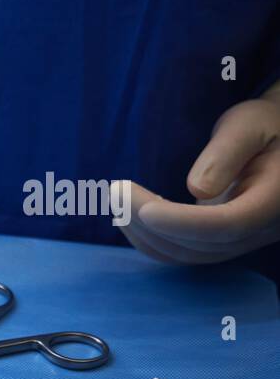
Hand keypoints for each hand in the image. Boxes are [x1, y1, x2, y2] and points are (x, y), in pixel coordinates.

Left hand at [121, 87, 279, 262]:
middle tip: (115, 191)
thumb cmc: (263, 125)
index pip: (227, 224)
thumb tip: (197, 190)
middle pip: (200, 243)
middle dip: (150, 222)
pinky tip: (127, 215)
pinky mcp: (219, 243)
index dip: (181, 222)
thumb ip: (227, 153)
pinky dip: (149, 240)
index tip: (142, 208)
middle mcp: (259, 229)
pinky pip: (181, 253)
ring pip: (186, 254)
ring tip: (117, 199)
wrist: (275, 141)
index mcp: (274, 199)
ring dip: (143, 233)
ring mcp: (239, 241)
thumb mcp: (248, 124)